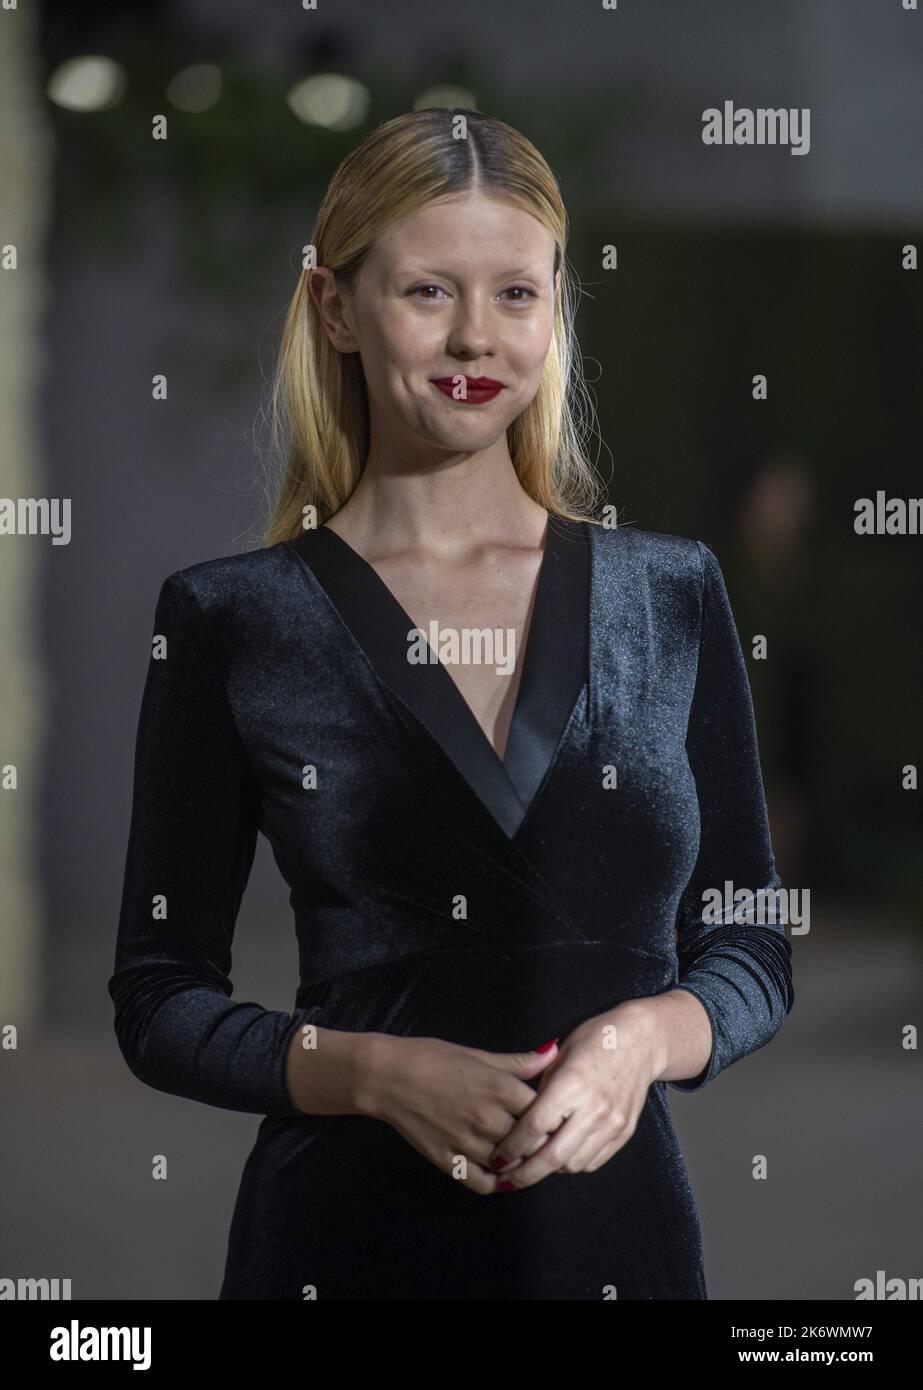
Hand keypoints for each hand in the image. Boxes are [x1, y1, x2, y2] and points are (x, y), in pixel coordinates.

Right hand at [365, 1034, 559, 1194]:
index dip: (553, 1116)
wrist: (388, 1076)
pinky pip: (483, 1184)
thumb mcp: (478, 1055)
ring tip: (520, 1156)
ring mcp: (469, 1144)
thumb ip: (518, 1062)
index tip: (553, 1117)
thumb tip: (553, 1052)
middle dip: (539, 1143)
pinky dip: (495, 1182)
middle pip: (533, 1143)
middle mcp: (489, 1119)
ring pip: (511, 1166)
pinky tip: (496, 1171)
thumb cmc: (433, 1058)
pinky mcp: (449, 1162)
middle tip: (539, 1140)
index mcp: (501, 1089)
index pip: (546, 1113)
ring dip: (519, 1163)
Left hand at [485, 1000, 664, 1190]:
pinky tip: (559, 1158)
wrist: (642, 1040)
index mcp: (572, 1083)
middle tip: (505, 1181)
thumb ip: (541, 1089)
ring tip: (531, 1166)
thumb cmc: (596, 1040)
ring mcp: (613, 1123)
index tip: (495, 1158)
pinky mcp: (625, 1132)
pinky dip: (573, 1165)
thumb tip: (518, 1120)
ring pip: (573, 1164)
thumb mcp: (560, 1055)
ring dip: (549, 1170)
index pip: (534, 1126)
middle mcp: (594, 1108)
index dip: (511, 1147)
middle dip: (525, 1174)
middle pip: (553, 1156)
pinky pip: (594, 1161)